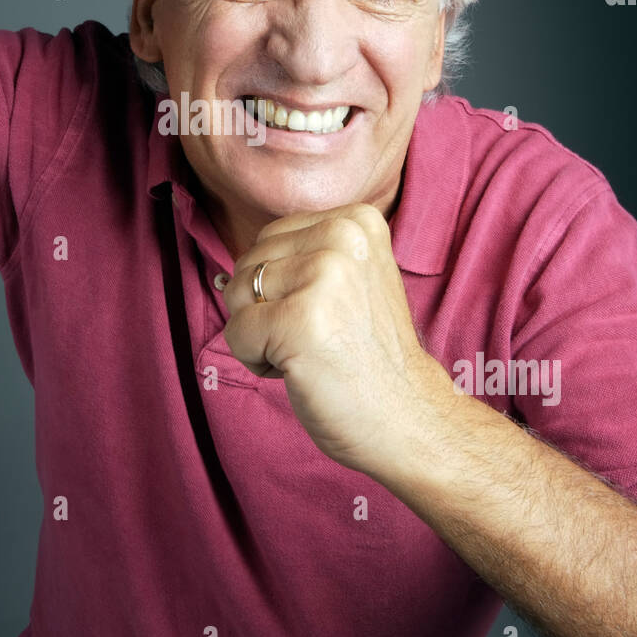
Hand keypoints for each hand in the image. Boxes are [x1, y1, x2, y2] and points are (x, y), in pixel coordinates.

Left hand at [223, 202, 446, 476]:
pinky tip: (299, 370)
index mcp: (356, 221)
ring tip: (309, 351)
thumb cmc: (368, 356)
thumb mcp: (350, 279)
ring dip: (259, 334)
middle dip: (265, 308)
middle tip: (317, 338)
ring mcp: (323, 276)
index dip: (282, 287)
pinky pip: (235, 333)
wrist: (406, 415)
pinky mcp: (299, 319)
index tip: (326, 314)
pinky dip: (255, 360)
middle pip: (249, 263)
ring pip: (236, 294)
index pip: (270, 239)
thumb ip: (303, 257)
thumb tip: (231, 270)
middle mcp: (342, 236)